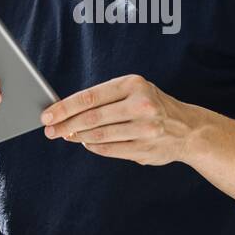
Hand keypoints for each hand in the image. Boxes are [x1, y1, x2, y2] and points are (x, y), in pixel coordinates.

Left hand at [40, 74, 201, 165]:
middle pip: (92, 117)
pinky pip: (109, 149)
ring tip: (65, 135)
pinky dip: (92, 146)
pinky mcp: (144, 148)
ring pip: (99, 135)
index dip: (65, 107)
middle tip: (50, 130)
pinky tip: (85, 142)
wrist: (187, 128)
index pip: (90, 96)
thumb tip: (66, 110)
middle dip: (65, 124)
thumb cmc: (152, 105)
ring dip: (77, 136)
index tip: (47, 114)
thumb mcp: (134, 90)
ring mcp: (144, 129)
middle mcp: (141, 105)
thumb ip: (105, 98)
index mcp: (134, 84)